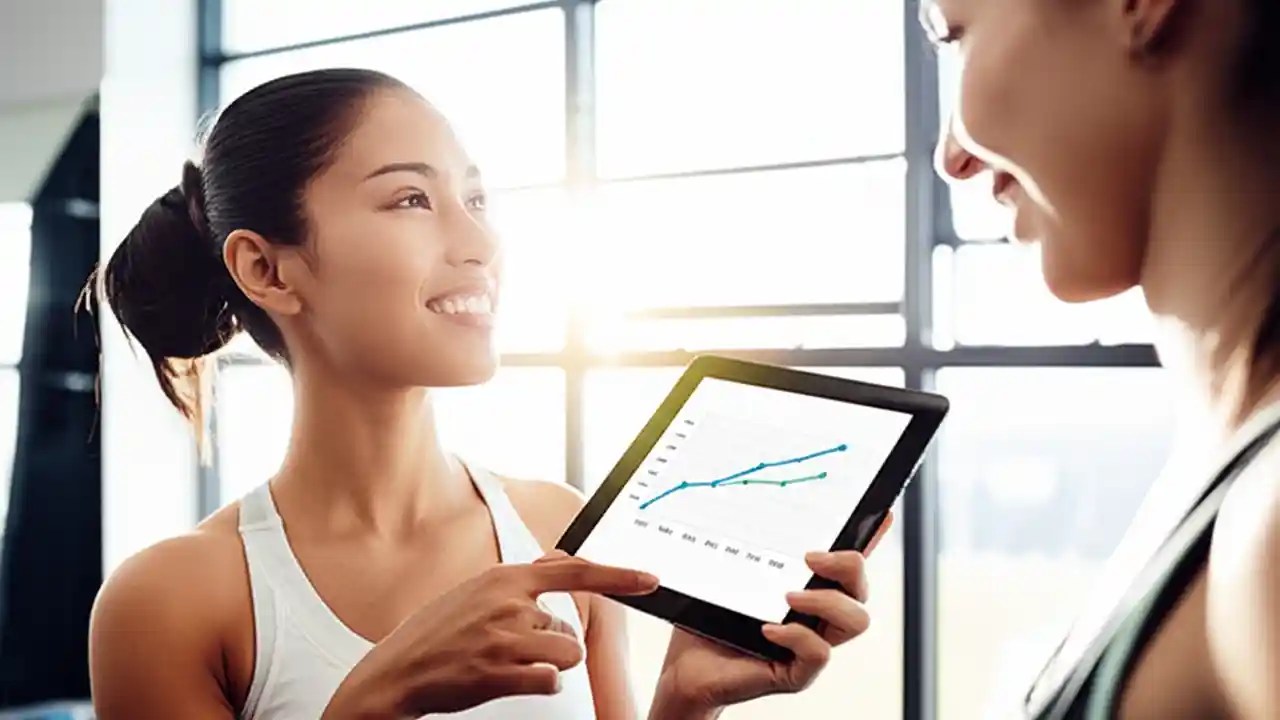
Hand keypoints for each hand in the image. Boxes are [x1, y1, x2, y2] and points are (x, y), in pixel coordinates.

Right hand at [322, 554, 657, 718]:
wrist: (394, 674)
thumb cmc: (434, 636)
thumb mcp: (474, 593)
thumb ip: (515, 586)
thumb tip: (558, 567)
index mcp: (504, 578)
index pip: (573, 570)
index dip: (618, 575)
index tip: (651, 578)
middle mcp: (507, 602)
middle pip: (570, 631)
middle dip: (551, 648)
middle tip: (508, 652)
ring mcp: (504, 637)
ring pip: (566, 656)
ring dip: (547, 667)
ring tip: (507, 666)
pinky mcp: (500, 672)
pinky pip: (551, 681)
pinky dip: (538, 685)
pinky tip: (507, 682)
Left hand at [650, 513, 892, 717]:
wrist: (685, 668)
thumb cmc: (707, 620)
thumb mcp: (726, 575)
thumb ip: (740, 548)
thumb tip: (739, 504)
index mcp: (808, 589)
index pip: (847, 563)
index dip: (872, 538)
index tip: (882, 514)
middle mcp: (817, 616)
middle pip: (861, 588)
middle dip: (848, 565)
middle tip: (809, 558)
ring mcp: (810, 644)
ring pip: (856, 620)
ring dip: (827, 601)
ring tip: (788, 597)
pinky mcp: (797, 672)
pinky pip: (819, 652)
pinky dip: (797, 636)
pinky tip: (768, 629)